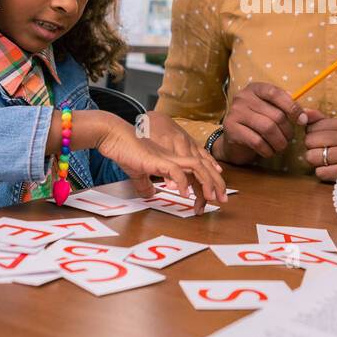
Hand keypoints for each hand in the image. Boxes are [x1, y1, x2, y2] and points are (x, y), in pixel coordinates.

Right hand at [92, 114, 226, 210]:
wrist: (113, 136)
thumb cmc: (124, 151)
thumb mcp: (138, 171)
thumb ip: (145, 183)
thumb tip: (149, 194)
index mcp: (172, 159)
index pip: (198, 168)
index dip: (210, 180)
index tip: (217, 194)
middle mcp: (174, 156)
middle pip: (205, 166)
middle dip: (217, 184)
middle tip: (223, 200)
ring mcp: (167, 157)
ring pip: (197, 167)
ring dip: (206, 183)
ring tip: (210, 199)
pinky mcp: (157, 160)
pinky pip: (176, 171)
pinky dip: (183, 183)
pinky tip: (185, 195)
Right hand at [214, 82, 309, 164]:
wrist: (234, 141)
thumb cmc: (259, 124)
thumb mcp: (276, 113)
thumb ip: (296, 112)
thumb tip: (318, 116)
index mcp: (255, 88)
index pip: (277, 93)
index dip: (293, 108)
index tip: (302, 121)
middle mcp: (242, 97)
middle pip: (275, 115)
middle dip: (287, 131)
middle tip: (288, 139)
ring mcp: (234, 113)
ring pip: (268, 129)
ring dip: (279, 142)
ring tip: (280, 147)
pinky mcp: (231, 130)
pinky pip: (257, 141)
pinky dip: (268, 150)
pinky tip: (268, 151)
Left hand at [302, 111, 336, 181]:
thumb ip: (319, 120)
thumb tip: (304, 112)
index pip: (313, 126)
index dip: (312, 134)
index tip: (323, 139)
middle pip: (310, 140)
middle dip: (312, 147)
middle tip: (324, 150)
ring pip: (312, 156)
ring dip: (316, 160)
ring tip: (327, 159)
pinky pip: (320, 172)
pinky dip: (322, 172)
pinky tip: (332, 169)